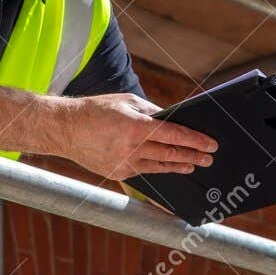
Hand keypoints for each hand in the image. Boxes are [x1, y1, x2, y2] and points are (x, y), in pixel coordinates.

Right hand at [57, 93, 216, 180]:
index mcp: (136, 126)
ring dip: (179, 165)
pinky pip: (144, 171)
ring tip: (193, 165)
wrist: (65, 129)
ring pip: (160, 166)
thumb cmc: (96, 110)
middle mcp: (131, 148)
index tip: (210, 144)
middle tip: (209, 157)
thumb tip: (173, 120)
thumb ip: (152, 112)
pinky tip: (168, 166)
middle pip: (171, 154)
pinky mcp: (118, 173)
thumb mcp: (127, 101)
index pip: (174, 135)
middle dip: (193, 155)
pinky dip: (158, 167)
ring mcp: (124, 164)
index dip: (195, 141)